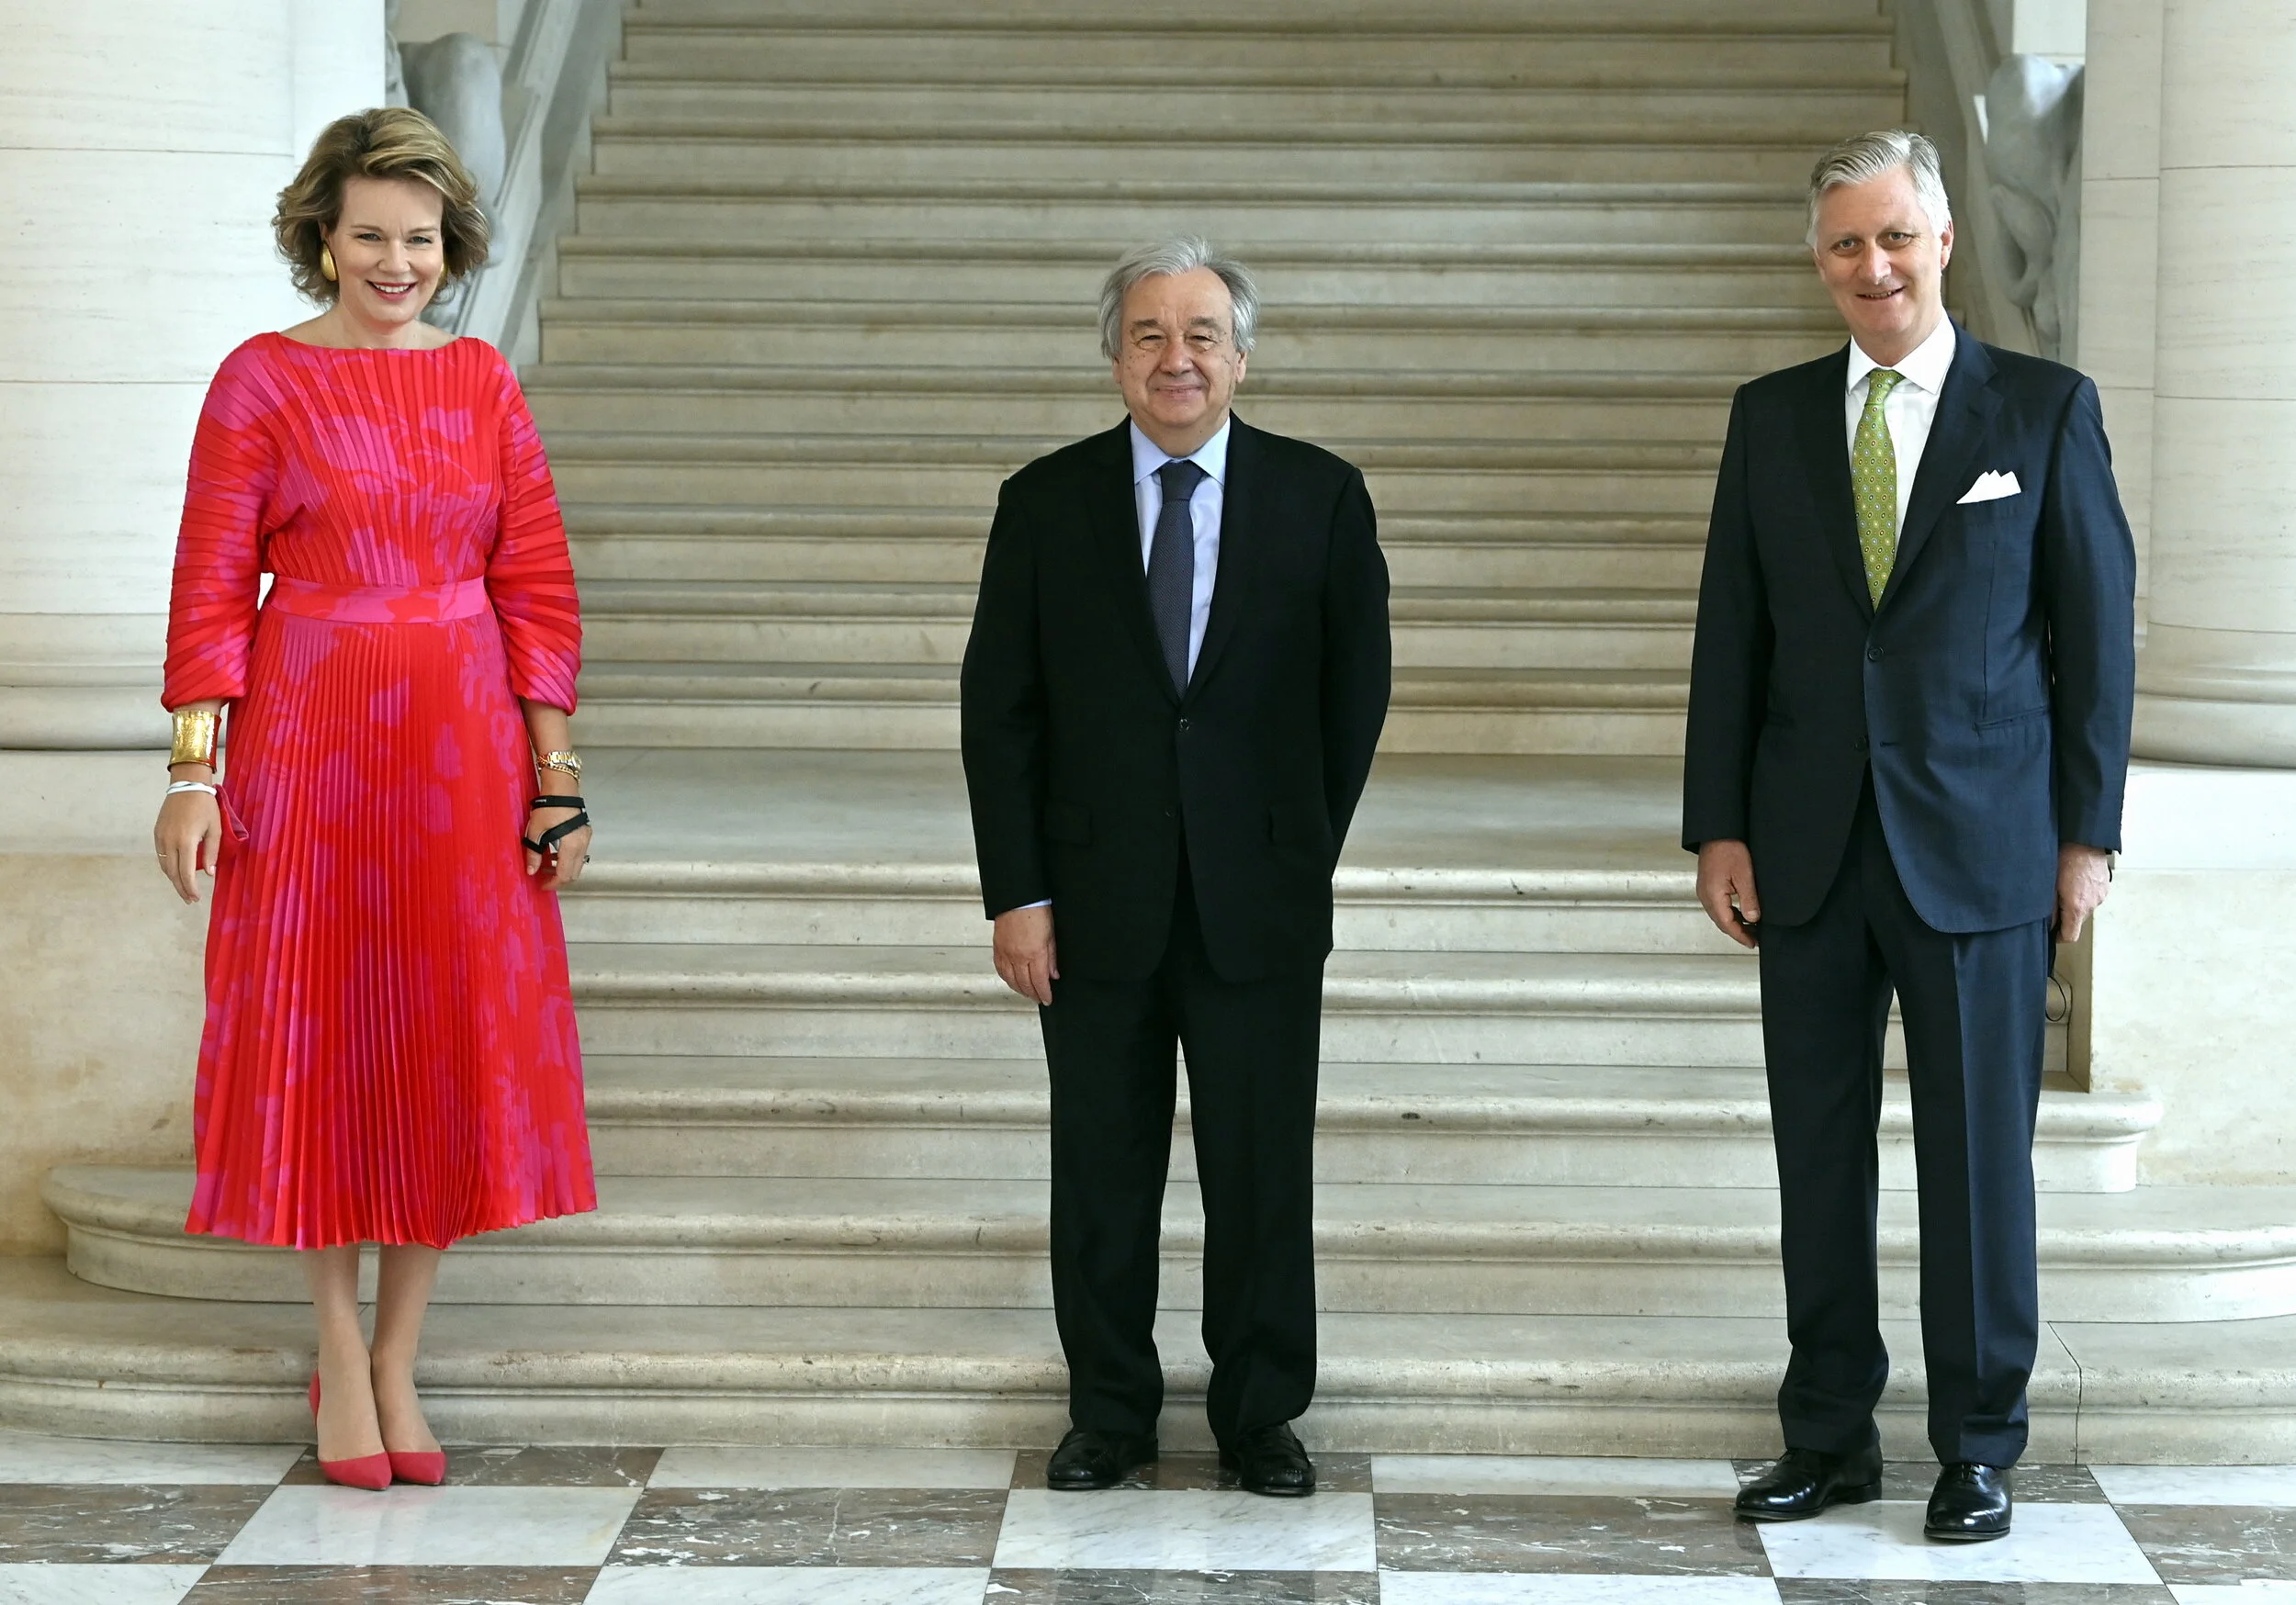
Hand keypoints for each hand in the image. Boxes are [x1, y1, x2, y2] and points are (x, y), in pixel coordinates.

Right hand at [154, 788, 223, 903]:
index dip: (190, 887)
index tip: (196, 898)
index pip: (185, 872)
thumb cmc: (206, 807)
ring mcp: (160, 837)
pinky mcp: (157, 833)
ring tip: (184, 889)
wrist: (187, 786)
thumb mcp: (215, 829)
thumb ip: (212, 852)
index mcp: (186, 841)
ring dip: (173, 879)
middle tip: (190, 899)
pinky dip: (168, 867)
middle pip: (173, 873)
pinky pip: (161, 856)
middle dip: (181, 888)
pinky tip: (176, 872)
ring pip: (164, 866)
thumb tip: (210, 874)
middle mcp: (169, 841)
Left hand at [525, 800, 590, 890]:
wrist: (562, 790)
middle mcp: (582, 845)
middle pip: (574, 873)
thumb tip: (531, 872)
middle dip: (559, 878)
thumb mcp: (535, 832)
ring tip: (546, 864)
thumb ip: (533, 854)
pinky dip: (568, 859)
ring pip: (578, 864)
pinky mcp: (586, 835)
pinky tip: (555, 853)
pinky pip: (579, 854)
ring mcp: (586, 840)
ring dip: (563, 869)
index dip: (553, 883)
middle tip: (543, 876)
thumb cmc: (547, 809)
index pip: (564, 874)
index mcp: (570, 846)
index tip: (542, 885)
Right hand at [993, 904, 1057, 1004]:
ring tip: (1027, 993)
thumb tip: (1053, 974)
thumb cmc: (1036, 910)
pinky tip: (1012, 981)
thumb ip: (1051, 957)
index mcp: (1034, 954)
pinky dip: (1007, 979)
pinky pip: (1001, 970)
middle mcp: (1018, 956)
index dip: (1044, 994)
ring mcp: (1006, 953)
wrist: (1018, 898)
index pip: (1040, 982)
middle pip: (1025, 984)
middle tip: (1039, 998)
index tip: (1047, 999)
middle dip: (1033, 994)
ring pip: (1011, 980)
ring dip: (1020, 989)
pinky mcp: (998, 948)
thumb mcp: (1051, 935)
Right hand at [1696, 839, 1761, 948]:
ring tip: (1751, 928)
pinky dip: (1729, 913)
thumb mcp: (1744, 875)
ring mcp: (1704, 890)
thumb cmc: (1728, 848)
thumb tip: (1753, 920)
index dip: (1740, 936)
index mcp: (1713, 895)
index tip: (1752, 944)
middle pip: (1721, 922)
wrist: (1716, 832)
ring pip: (1719, 915)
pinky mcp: (1707, 885)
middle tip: (1755, 939)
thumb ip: (1749, 899)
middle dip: (1738, 932)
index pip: (1727, 924)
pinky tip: (1741, 913)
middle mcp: (1705, 895)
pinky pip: (1717, 906)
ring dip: (1734, 923)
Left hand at [2055, 844, 2111, 942]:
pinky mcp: (2105, 887)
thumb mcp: (2049, 885)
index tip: (2052, 932)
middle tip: (2054, 902)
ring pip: (2085, 909)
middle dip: (2065, 916)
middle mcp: (2092, 904)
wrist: (2084, 841)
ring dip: (2075, 904)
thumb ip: (2049, 908)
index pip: (2070, 936)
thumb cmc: (2064, 859)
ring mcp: (2101, 896)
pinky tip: (2075, 881)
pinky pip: (2093, 898)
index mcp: (2077, 907)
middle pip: (2077, 922)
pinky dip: (2084, 895)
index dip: (2058, 936)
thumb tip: (2048, 923)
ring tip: (2065, 888)